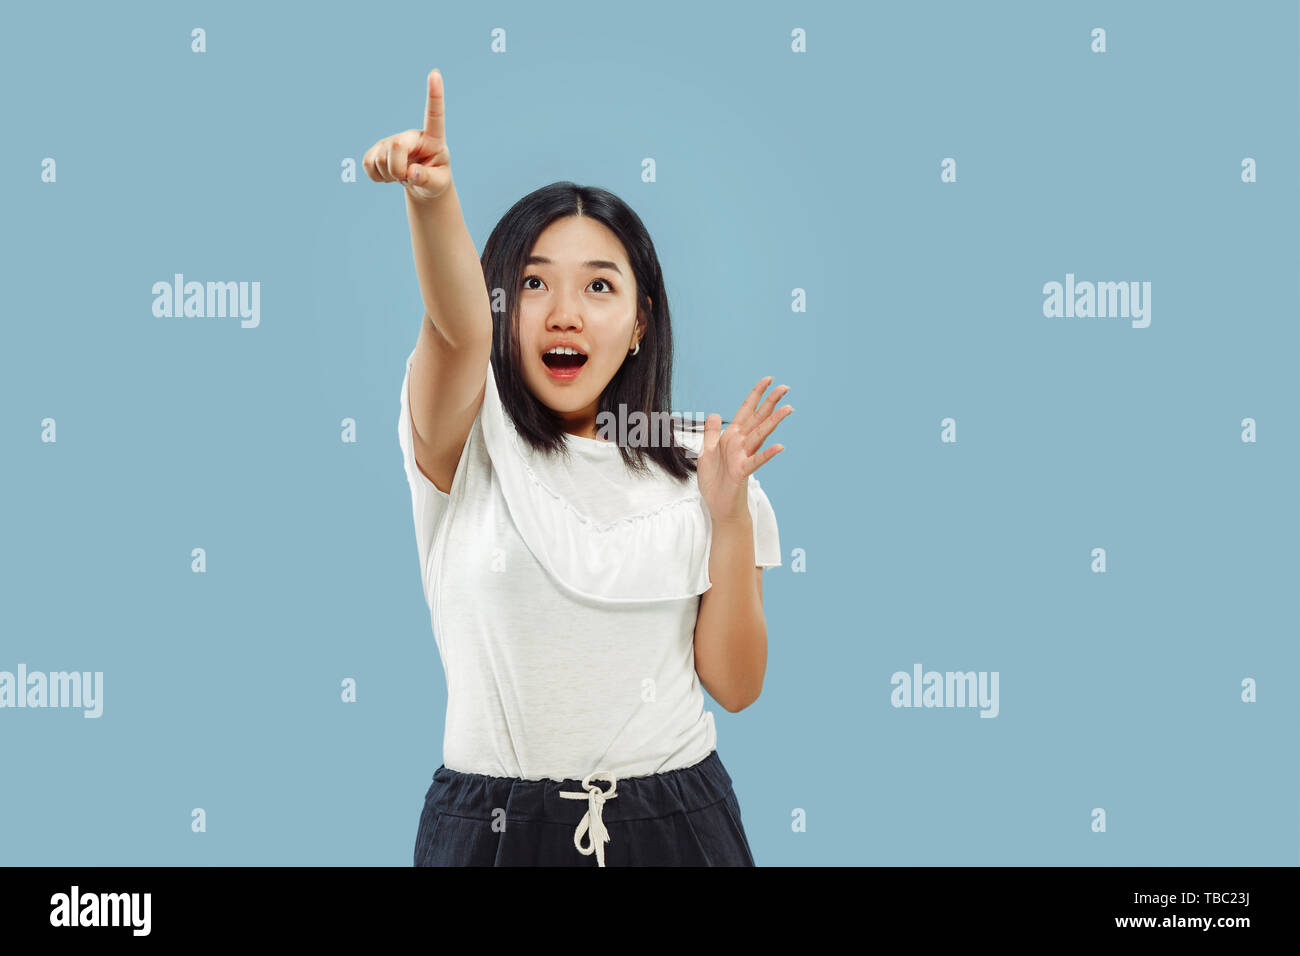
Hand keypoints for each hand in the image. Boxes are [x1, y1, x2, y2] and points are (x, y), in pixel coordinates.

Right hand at [362, 68, 452, 201]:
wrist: (420, 184)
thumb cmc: (434, 179)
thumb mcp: (438, 184)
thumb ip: (427, 179)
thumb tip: (412, 173)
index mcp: (432, 139)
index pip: (434, 114)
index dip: (434, 94)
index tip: (435, 73)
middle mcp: (410, 135)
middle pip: (396, 146)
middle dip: (397, 169)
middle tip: (405, 179)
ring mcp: (391, 140)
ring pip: (379, 159)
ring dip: (388, 175)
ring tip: (400, 176)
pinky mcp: (376, 149)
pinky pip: (368, 164)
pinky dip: (376, 176)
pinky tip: (388, 175)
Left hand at [697, 376, 791, 524]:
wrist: (720, 507)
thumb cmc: (716, 482)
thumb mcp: (706, 453)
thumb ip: (711, 433)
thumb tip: (714, 414)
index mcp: (732, 437)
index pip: (746, 411)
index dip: (756, 395)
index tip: (768, 379)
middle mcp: (740, 444)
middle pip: (758, 418)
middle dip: (770, 402)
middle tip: (786, 387)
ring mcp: (743, 457)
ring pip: (760, 435)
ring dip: (773, 422)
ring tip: (788, 408)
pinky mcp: (742, 472)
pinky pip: (756, 461)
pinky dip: (767, 454)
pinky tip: (780, 447)